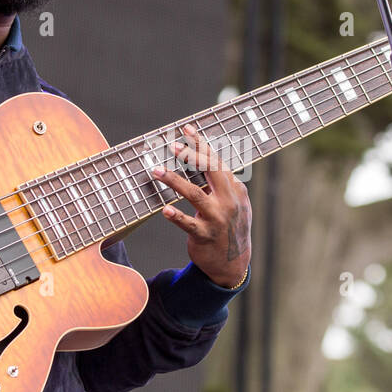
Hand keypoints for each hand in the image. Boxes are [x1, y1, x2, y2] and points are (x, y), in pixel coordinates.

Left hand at [151, 123, 251, 287]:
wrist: (233, 263)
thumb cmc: (228, 227)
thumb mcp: (233, 202)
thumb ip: (221, 183)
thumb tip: (202, 158)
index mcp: (235, 190)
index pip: (217, 161)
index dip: (201, 144)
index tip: (187, 129)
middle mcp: (229, 202)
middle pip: (210, 172)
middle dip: (192, 155)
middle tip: (173, 145)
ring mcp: (217, 219)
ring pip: (195, 194)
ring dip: (174, 181)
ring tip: (156, 170)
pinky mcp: (204, 236)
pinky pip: (188, 224)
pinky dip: (176, 216)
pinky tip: (164, 209)